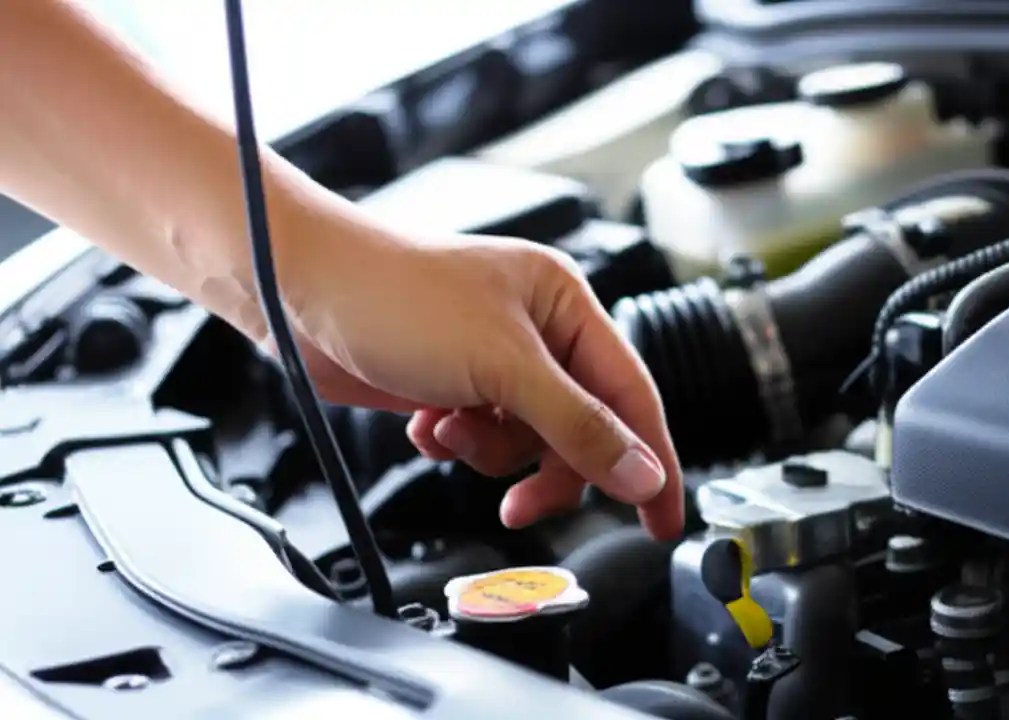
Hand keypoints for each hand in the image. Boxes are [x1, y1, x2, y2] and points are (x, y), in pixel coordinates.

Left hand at [277, 212, 683, 539]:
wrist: (298, 290)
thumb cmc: (393, 293)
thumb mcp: (502, 366)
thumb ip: (578, 425)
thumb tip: (641, 473)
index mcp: (567, 304)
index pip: (632, 394)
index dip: (652, 461)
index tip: (662, 519)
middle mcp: (539, 330)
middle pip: (580, 430)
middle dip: (547, 467)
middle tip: (522, 505)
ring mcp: (495, 358)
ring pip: (528, 442)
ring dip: (489, 451)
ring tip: (451, 428)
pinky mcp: (456, 383)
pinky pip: (483, 439)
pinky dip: (456, 442)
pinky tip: (428, 422)